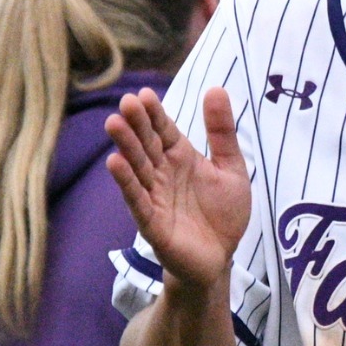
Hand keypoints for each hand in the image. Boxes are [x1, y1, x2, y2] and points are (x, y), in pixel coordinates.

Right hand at [106, 88, 251, 291]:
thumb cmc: (223, 213)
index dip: (155, 114)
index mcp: (180, 157)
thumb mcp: (231, 168)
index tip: (145, 95)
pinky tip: (114, 163)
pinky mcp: (152, 222)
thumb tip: (216, 88)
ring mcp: (155, 196)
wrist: (222, 257)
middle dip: (136, 124)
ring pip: (138, 168)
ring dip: (126, 147)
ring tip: (114, 124)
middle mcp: (163, 173)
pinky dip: (127, 183)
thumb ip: (222, 132)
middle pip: (147, 144)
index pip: (163, 130)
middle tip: (126, 102)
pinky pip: (138, 200)